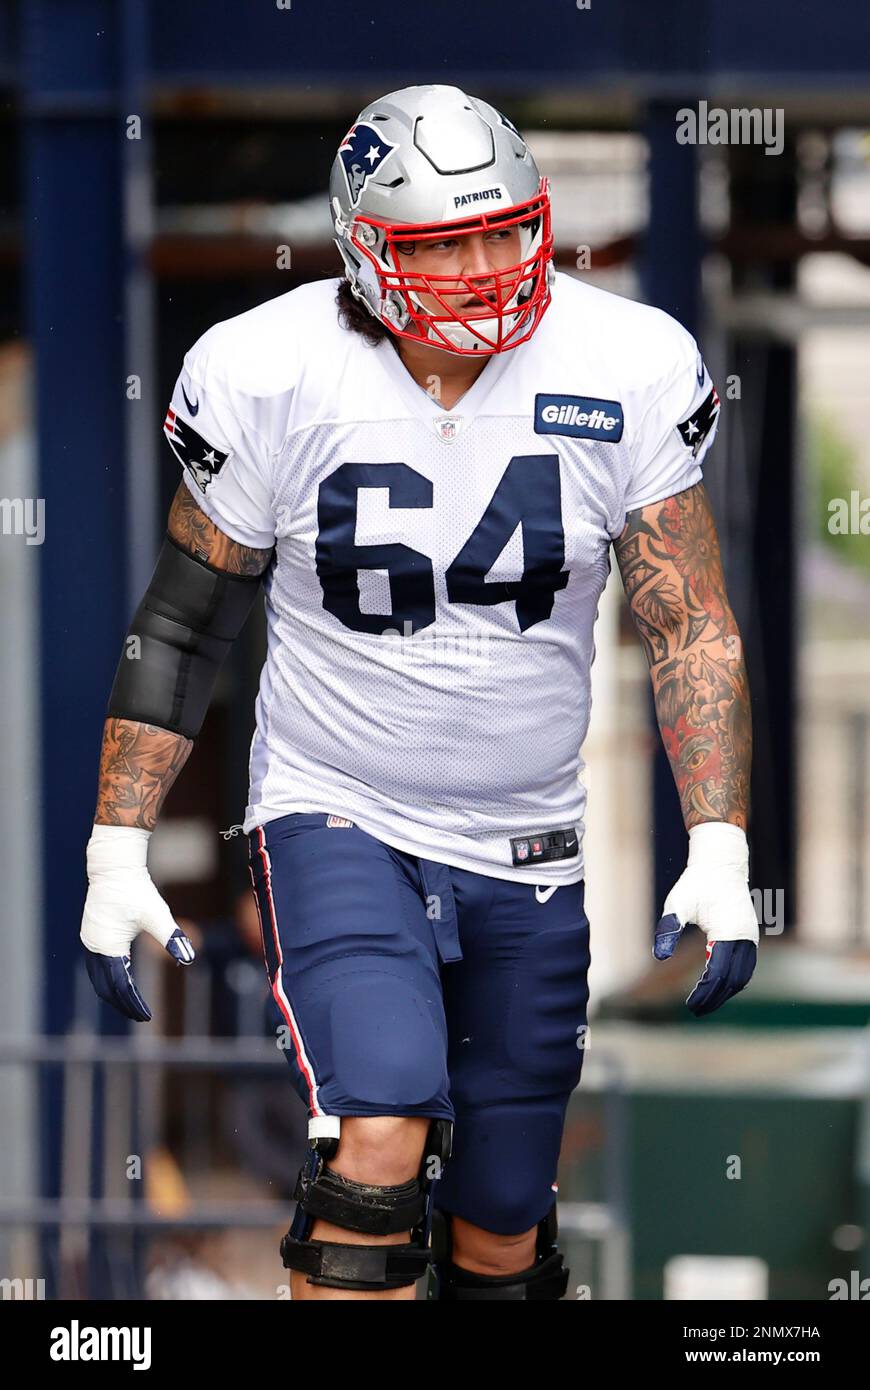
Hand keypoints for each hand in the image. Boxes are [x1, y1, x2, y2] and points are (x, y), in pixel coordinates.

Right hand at [80, 824, 194, 1021]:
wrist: (114, 866)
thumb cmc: (136, 889)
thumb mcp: (157, 914)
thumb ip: (172, 937)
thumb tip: (189, 958)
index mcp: (107, 946)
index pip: (120, 986)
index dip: (134, 1002)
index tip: (148, 1016)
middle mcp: (93, 947)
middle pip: (105, 987)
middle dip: (122, 1003)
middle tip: (141, 1016)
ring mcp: (89, 940)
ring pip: (98, 977)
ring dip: (114, 992)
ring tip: (133, 1003)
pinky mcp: (91, 934)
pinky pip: (98, 965)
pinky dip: (110, 977)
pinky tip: (125, 978)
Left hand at [653, 821, 758, 1016]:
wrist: (721, 862)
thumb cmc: (696, 882)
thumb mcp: (677, 903)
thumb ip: (669, 929)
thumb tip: (659, 956)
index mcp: (728, 930)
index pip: (718, 972)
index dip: (705, 991)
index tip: (690, 1004)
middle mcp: (744, 936)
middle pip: (733, 980)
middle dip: (715, 998)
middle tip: (696, 1011)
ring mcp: (750, 936)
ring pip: (743, 975)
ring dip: (726, 992)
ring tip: (705, 1004)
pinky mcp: (749, 935)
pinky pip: (745, 966)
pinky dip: (733, 981)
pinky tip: (717, 987)